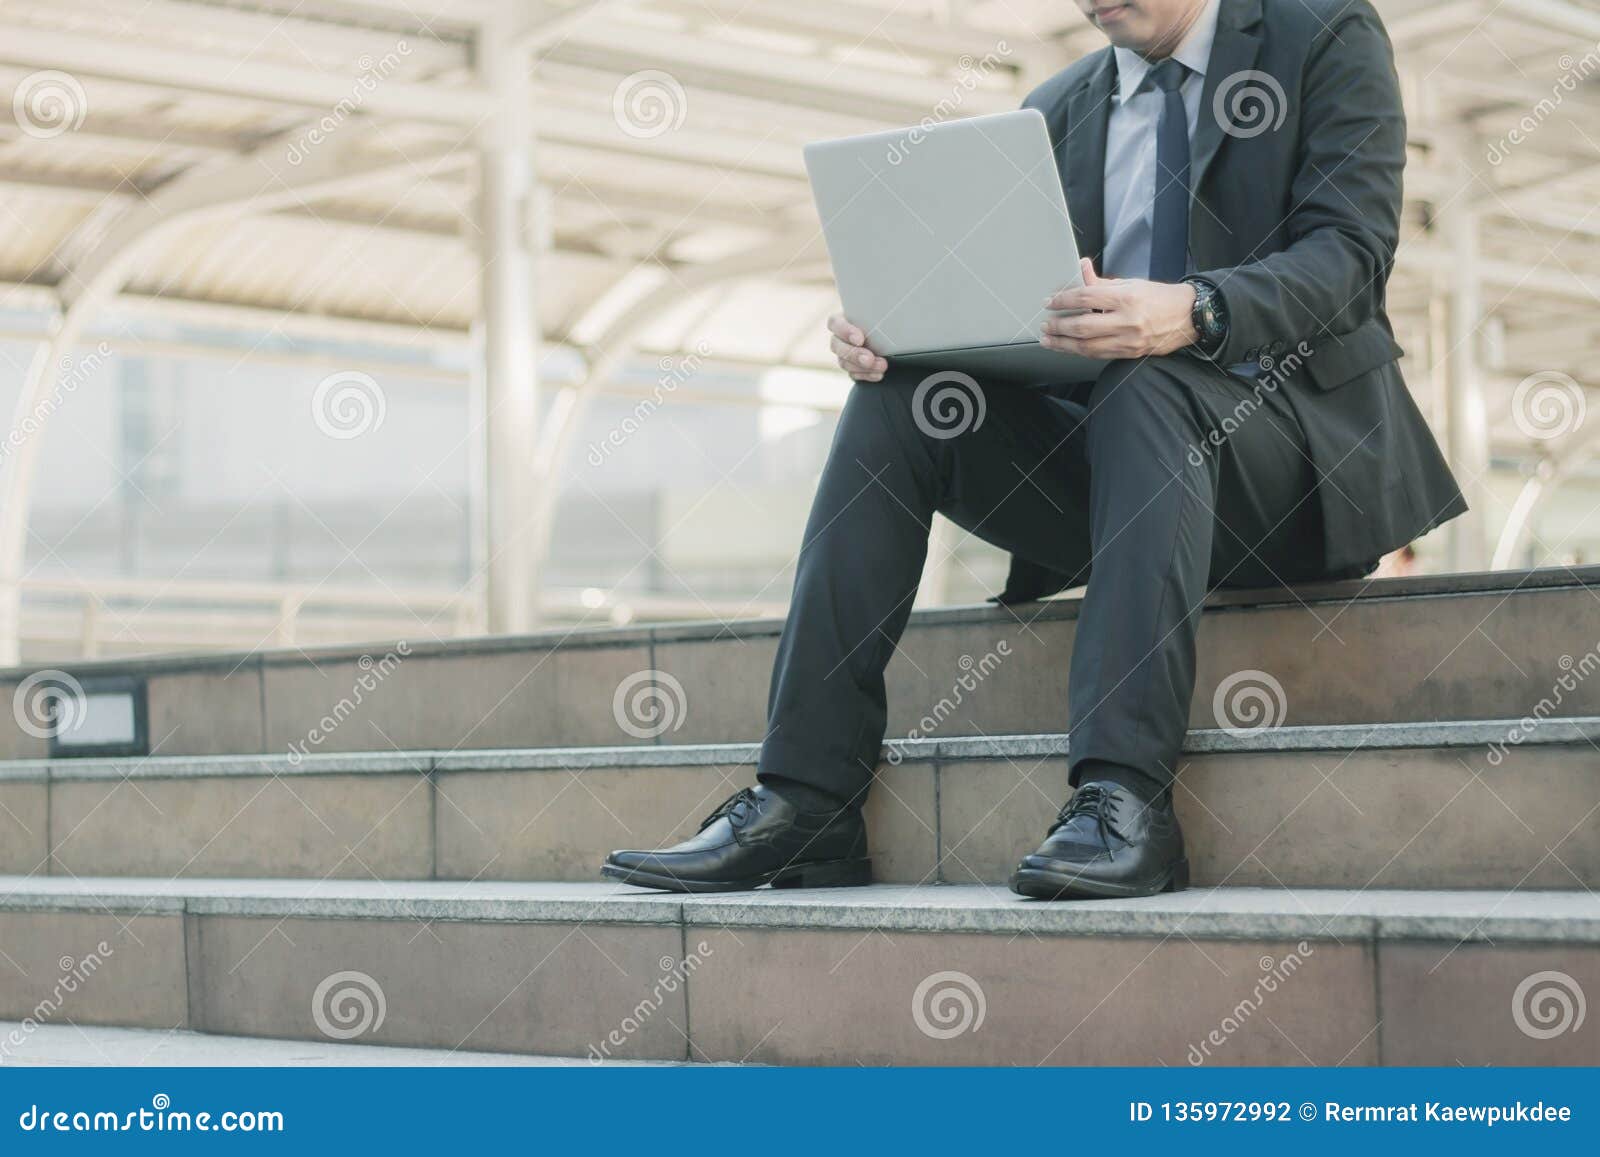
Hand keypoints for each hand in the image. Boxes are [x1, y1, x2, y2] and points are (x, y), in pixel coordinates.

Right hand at [828, 314, 887, 380]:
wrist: (892, 337)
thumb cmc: (886, 320)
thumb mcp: (883, 315)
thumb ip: (882, 314)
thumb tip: (896, 313)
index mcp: (843, 320)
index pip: (835, 323)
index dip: (845, 331)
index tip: (859, 339)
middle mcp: (840, 337)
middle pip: (837, 346)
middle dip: (854, 354)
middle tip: (869, 359)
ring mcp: (843, 354)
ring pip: (844, 362)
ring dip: (862, 367)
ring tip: (881, 366)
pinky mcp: (851, 367)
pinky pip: (853, 374)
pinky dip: (866, 375)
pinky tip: (878, 374)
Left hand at [1041, 258, 1197, 358]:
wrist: (1189, 317)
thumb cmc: (1161, 298)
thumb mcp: (1131, 283)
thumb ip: (1102, 282)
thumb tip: (1081, 269)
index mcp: (1126, 297)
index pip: (1086, 297)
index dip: (1063, 300)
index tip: (1049, 302)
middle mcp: (1127, 320)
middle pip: (1082, 326)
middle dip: (1059, 326)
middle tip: (1045, 324)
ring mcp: (1128, 340)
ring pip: (1087, 346)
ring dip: (1064, 343)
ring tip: (1049, 339)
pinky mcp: (1130, 353)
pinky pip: (1098, 354)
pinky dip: (1080, 351)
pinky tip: (1068, 347)